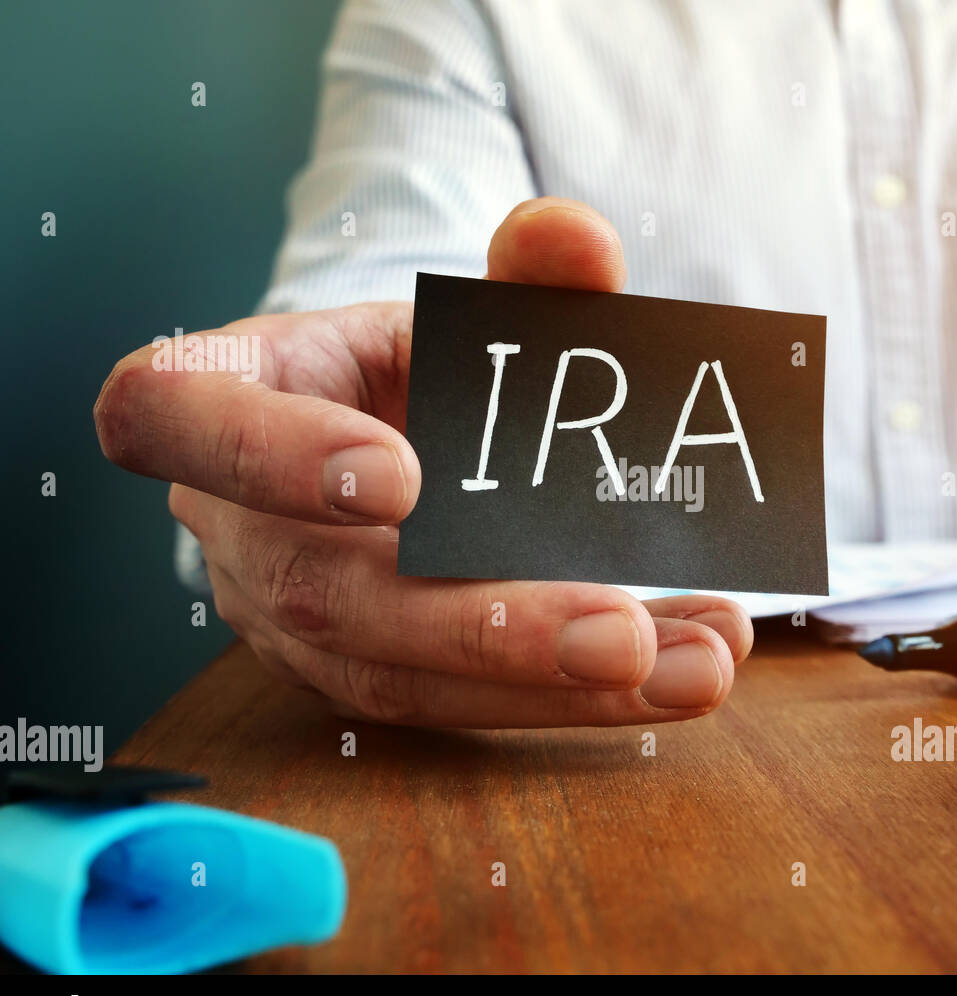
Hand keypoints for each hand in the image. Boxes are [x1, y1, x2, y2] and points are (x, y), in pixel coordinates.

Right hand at [93, 198, 751, 726]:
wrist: (387, 444)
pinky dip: (578, 695)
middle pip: (327, 594)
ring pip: (403, 677)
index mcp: (222, 393)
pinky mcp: (363, 675)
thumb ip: (522, 274)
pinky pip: (459, 704)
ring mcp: (293, 620)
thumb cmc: (407, 372)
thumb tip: (579, 239)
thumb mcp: (459, 311)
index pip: (171, 418)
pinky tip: (682, 667)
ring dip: (557, 686)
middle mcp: (241, 526)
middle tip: (622, 635)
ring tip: (692, 668)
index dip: (266, 455)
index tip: (398, 476)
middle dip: (484, 626)